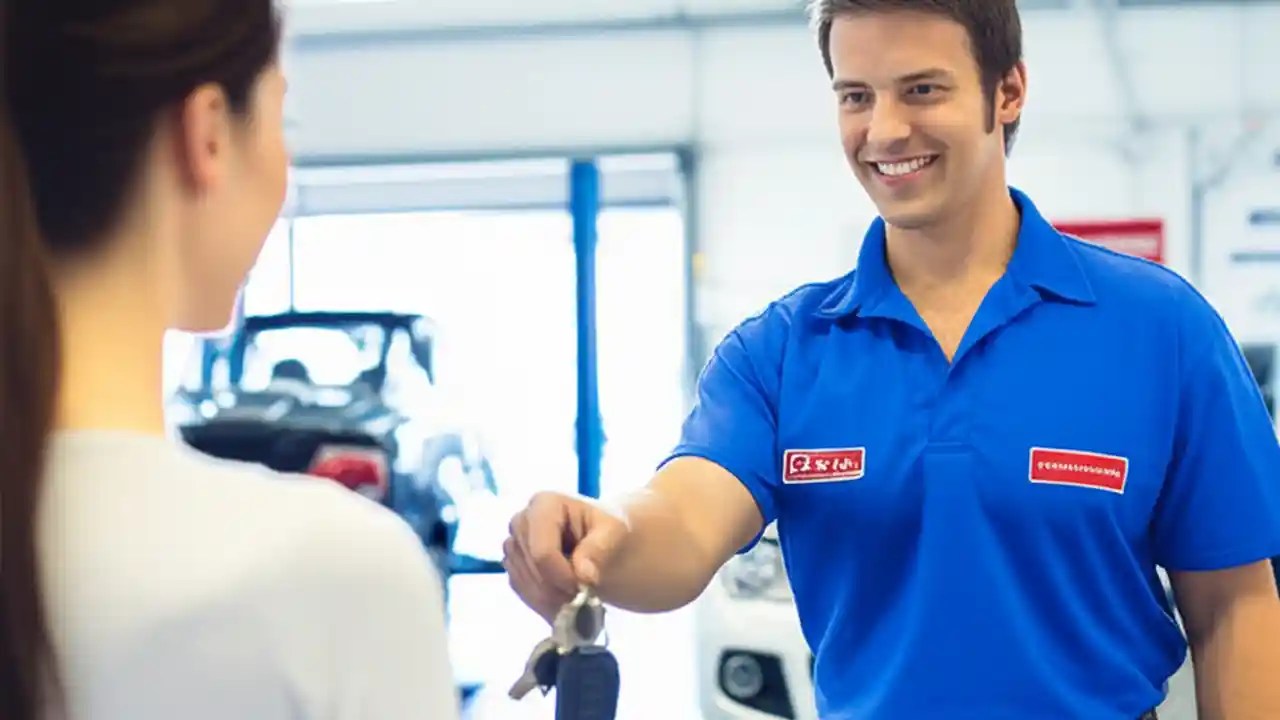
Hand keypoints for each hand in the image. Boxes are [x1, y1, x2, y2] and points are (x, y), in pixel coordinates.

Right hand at [504, 491, 628, 622]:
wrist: (601, 542)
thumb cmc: (606, 532)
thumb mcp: (614, 532)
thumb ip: (599, 548)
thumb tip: (583, 574)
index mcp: (544, 504)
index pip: (542, 551)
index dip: (561, 575)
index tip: (583, 587)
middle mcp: (522, 520)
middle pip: (531, 567)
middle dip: (557, 589)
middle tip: (581, 600)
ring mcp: (514, 543)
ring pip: (522, 581)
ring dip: (549, 600)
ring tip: (576, 606)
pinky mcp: (514, 564)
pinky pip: (521, 590)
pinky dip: (542, 604)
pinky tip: (564, 607)